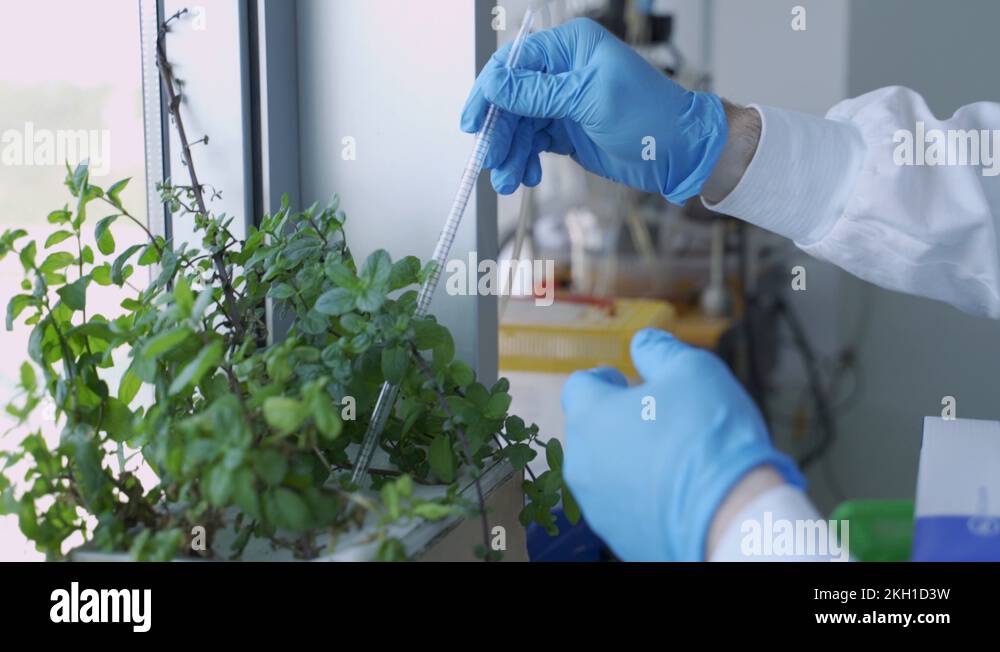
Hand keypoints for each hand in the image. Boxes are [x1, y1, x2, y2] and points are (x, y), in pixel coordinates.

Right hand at [460, 18, 727, 202]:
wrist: (679, 151)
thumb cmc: (648, 115)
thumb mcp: (589, 99)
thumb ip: (538, 93)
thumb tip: (493, 85)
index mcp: (569, 48)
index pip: (514, 65)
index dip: (489, 94)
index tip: (474, 123)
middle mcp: (562, 72)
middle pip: (511, 100)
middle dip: (500, 133)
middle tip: (492, 162)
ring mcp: (562, 103)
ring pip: (519, 126)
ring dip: (510, 154)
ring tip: (508, 181)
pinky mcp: (565, 131)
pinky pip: (533, 144)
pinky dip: (525, 160)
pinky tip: (526, 176)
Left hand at [560, 329, 804, 560]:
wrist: (731, 517)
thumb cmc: (708, 437)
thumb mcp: (692, 369)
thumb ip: (659, 350)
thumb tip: (643, 342)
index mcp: (589, 417)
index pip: (580, 386)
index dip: (605, 379)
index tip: (627, 381)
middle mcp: (581, 463)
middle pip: (592, 430)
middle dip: (618, 419)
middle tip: (659, 418)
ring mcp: (596, 505)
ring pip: (605, 469)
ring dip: (629, 457)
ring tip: (673, 456)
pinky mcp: (618, 536)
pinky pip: (624, 504)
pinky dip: (642, 493)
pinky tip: (676, 490)